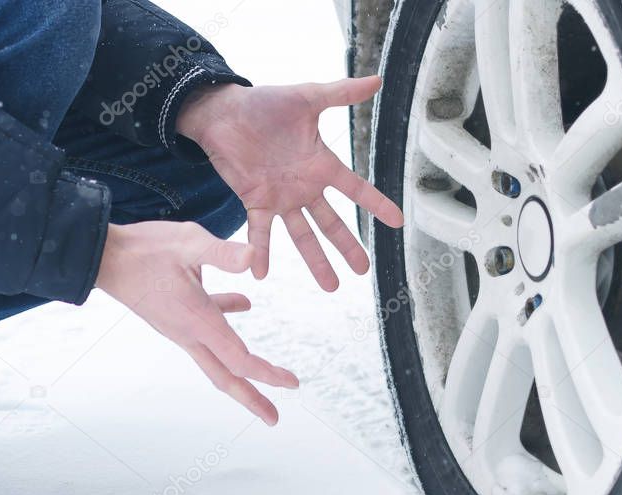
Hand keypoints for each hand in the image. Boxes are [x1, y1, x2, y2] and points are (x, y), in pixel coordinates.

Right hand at [95, 220, 297, 425]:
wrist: (102, 257)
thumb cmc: (144, 250)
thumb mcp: (189, 243)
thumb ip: (223, 253)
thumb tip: (253, 259)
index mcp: (198, 321)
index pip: (239, 359)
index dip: (267, 374)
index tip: (291, 384)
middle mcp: (189, 333)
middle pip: (225, 376)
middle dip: (252, 398)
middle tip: (273, 418)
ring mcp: (180, 328)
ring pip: (216, 357)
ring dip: (241, 369)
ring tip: (263, 375)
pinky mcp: (174, 317)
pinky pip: (206, 328)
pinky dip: (226, 323)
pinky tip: (243, 304)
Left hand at [177, 76, 404, 291]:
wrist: (223, 112)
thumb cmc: (264, 103)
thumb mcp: (307, 97)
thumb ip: (341, 93)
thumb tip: (378, 80)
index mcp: (321, 164)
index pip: (356, 189)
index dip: (377, 205)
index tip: (398, 222)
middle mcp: (305, 186)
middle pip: (332, 222)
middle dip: (348, 247)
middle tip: (363, 270)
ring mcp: (281, 198)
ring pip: (303, 235)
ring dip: (315, 261)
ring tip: (330, 287)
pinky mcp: (254, 201)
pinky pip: (260, 232)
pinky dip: (259, 251)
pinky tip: (259, 273)